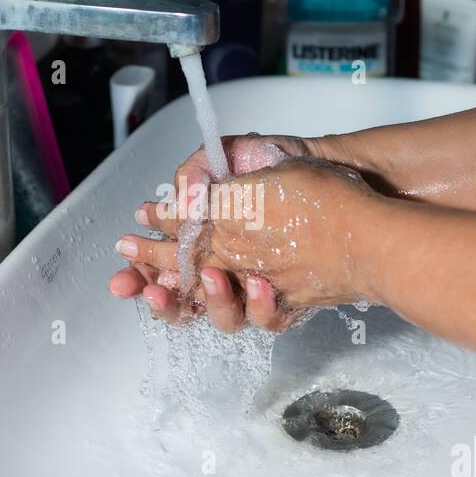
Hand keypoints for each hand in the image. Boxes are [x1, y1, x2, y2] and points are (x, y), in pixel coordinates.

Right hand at [111, 155, 382, 330]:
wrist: (350, 191)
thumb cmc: (297, 174)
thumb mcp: (243, 156)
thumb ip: (201, 171)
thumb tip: (177, 198)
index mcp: (213, 235)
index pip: (166, 255)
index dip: (141, 258)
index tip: (125, 250)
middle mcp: (230, 268)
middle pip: (182, 295)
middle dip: (157, 295)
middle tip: (145, 287)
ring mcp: (256, 288)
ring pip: (220, 316)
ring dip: (210, 301)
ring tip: (213, 276)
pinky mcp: (286, 302)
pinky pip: (264, 320)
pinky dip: (259, 307)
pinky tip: (260, 283)